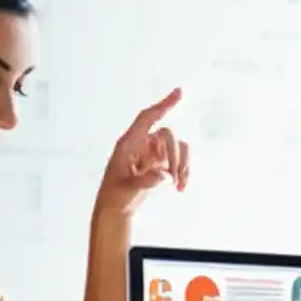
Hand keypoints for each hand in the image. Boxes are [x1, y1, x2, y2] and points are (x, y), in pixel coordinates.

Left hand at [94, 88, 188, 216]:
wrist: (117, 208)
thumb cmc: (116, 196)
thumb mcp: (126, 190)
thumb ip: (145, 181)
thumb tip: (165, 175)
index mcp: (128, 143)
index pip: (147, 118)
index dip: (163, 105)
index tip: (179, 93)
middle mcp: (143, 144)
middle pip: (168, 135)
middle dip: (174, 155)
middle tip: (173, 178)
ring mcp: (154, 153)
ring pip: (179, 146)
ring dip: (182, 165)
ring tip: (178, 185)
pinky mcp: (163, 164)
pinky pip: (182, 160)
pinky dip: (185, 172)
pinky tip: (180, 188)